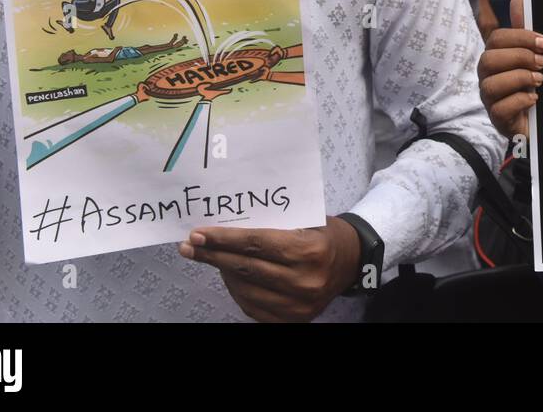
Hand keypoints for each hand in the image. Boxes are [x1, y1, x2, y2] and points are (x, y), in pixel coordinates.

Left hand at [178, 217, 361, 321]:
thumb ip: (271, 227)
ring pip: (246, 289)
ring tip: (211, 259)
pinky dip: (237, 291)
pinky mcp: (295, 320)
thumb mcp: (304, 221)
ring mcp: (299, 305)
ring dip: (223, 273)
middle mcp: (305, 281)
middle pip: (246, 267)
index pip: (256, 244)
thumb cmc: (324, 233)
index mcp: (309, 250)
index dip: (224, 239)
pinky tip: (229, 277)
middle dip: (214, 256)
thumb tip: (225, 229)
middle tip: (190, 246)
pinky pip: (254, 307)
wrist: (352, 261)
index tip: (198, 234)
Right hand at [477, 0, 542, 138]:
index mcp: (495, 57)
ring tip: (540, 80)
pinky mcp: (497, 119)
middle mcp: (487, 76)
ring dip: (519, 79)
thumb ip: (524, 30)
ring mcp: (489, 98)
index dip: (521, 38)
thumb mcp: (531, 55)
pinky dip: (519, 101)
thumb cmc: (532, 83)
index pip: (497, 39)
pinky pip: (499, 109)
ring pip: (491, 84)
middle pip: (488, 59)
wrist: (540, 119)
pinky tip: (534, 99)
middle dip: (519, 57)